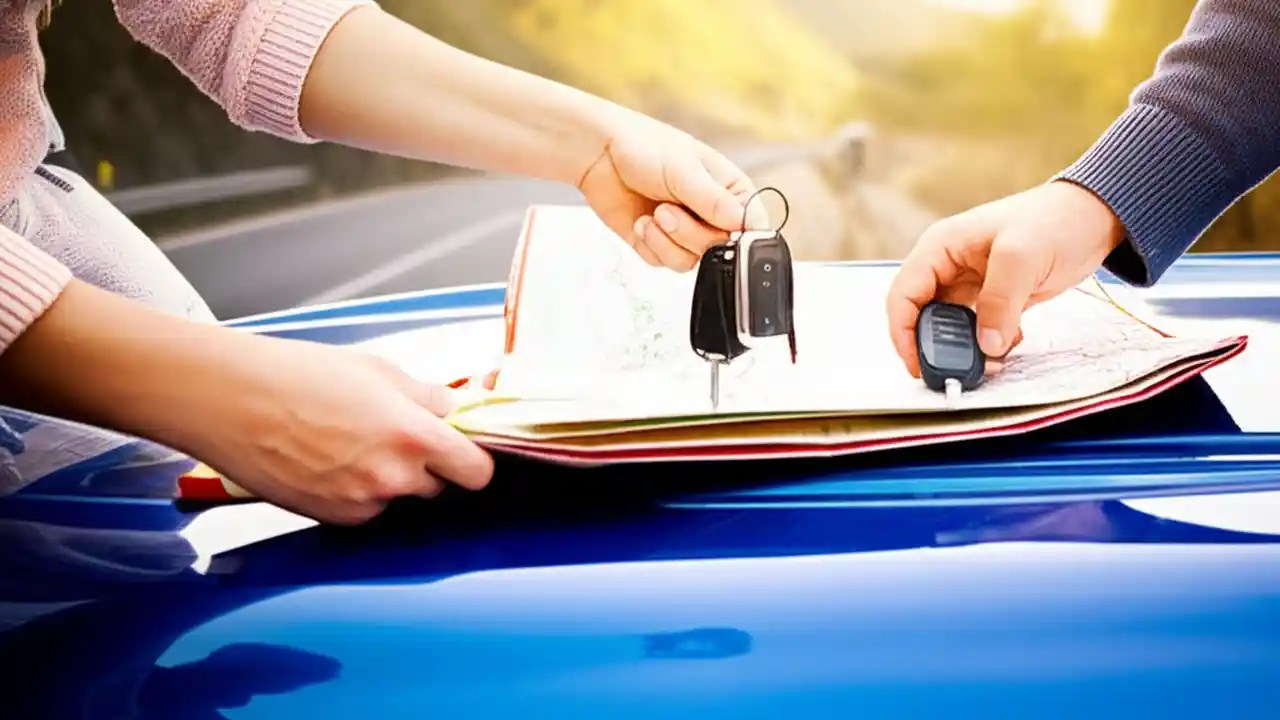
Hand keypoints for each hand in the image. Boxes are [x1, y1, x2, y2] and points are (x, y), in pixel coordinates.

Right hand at [192, 337, 493, 523]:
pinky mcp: (331, 517)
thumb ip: (426, 397)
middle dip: (426, 464)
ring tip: (348, 439)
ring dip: (388, 477)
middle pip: (439, 486)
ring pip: (397, 496)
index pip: (477, 470)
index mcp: (413, 435)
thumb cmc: (296, 376)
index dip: (474, 460)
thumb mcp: (377, 370)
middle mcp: (392, 477)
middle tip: (393, 432)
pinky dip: (356, 490)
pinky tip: (327, 458)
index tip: (465, 450)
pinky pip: (364, 507)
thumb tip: (454, 408)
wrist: (229, 400)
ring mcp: (361, 502)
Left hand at [577, 118, 761, 270]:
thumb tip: (744, 224)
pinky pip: (665, 263)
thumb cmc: (645, 147)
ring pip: (692, 262)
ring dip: (667, 241)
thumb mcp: (684, 170)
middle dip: (690, 234)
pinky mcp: (660, 244)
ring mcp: (687, 231)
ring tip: (653, 214)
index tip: (722, 235)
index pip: (753, 227)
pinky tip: (640, 221)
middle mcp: (713, 214)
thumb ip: (714, 201)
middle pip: (721, 250)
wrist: (599, 154)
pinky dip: (650, 246)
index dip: (741, 237)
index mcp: (731, 191)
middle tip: (666, 210)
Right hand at [886, 181, 1125, 376]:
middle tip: (954, 370)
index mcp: (940, 248)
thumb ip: (999, 302)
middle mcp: (948, 267)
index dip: (902, 331)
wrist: (1093, 217)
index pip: (904, 295)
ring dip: (963, 349)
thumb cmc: (1054, 219)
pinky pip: (977, 329)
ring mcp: (969, 283)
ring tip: (985, 364)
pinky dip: (987, 345)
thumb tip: (987, 345)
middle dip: (935, 347)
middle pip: (922, 316)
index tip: (917, 363)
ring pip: (949, 327)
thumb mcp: (1021, 256)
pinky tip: (1007, 346)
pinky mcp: (991, 298)